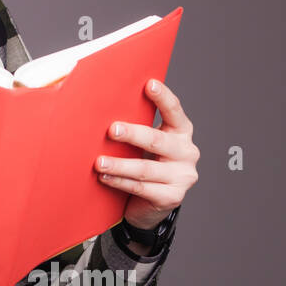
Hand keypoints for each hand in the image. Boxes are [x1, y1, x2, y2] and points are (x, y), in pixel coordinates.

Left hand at [94, 78, 198, 230]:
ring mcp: (182, 176)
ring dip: (120, 164)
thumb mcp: (144, 142)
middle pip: (157, 140)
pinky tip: (104, 177)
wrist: (149, 202)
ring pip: (146, 168)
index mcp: (180, 131)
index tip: (149, 84)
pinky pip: (142, 187)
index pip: (174, 110)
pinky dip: (120, 182)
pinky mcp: (172, 197)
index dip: (163, 97)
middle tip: (112, 130)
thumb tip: (103, 103)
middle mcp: (186, 152)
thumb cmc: (143, 162)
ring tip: (99, 162)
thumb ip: (135, 123)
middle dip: (133, 134)